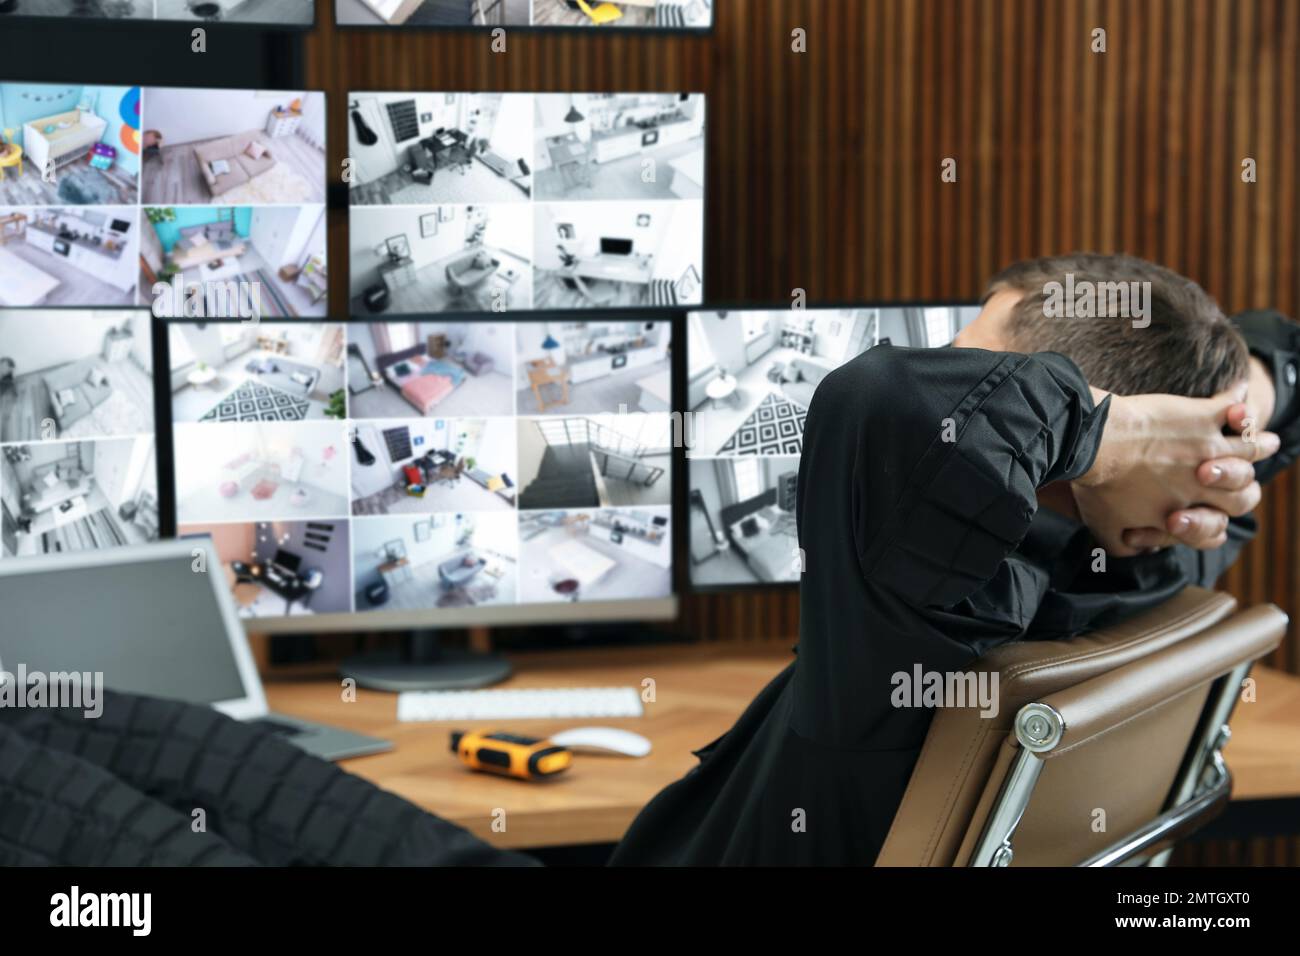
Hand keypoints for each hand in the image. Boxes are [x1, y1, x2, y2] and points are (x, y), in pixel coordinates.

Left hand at [1072, 387, 1279, 556]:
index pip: (1215, 532)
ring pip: (1252, 454)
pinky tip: (1238, 404)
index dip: (1200, 530)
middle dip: (1239, 493)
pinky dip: (1241, 408)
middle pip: (1246, 497)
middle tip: (1213, 480)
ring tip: (1264, 442)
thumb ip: (1128, 546)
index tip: (1172, 520)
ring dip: (1259, 448)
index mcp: (1186, 516)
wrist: (1095, 443)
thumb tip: (1137, 547)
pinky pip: (1234, 410)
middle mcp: (1206, 485)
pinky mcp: (1203, 418)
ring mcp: (1210, 449)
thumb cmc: (1097, 488)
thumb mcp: (1107, 532)